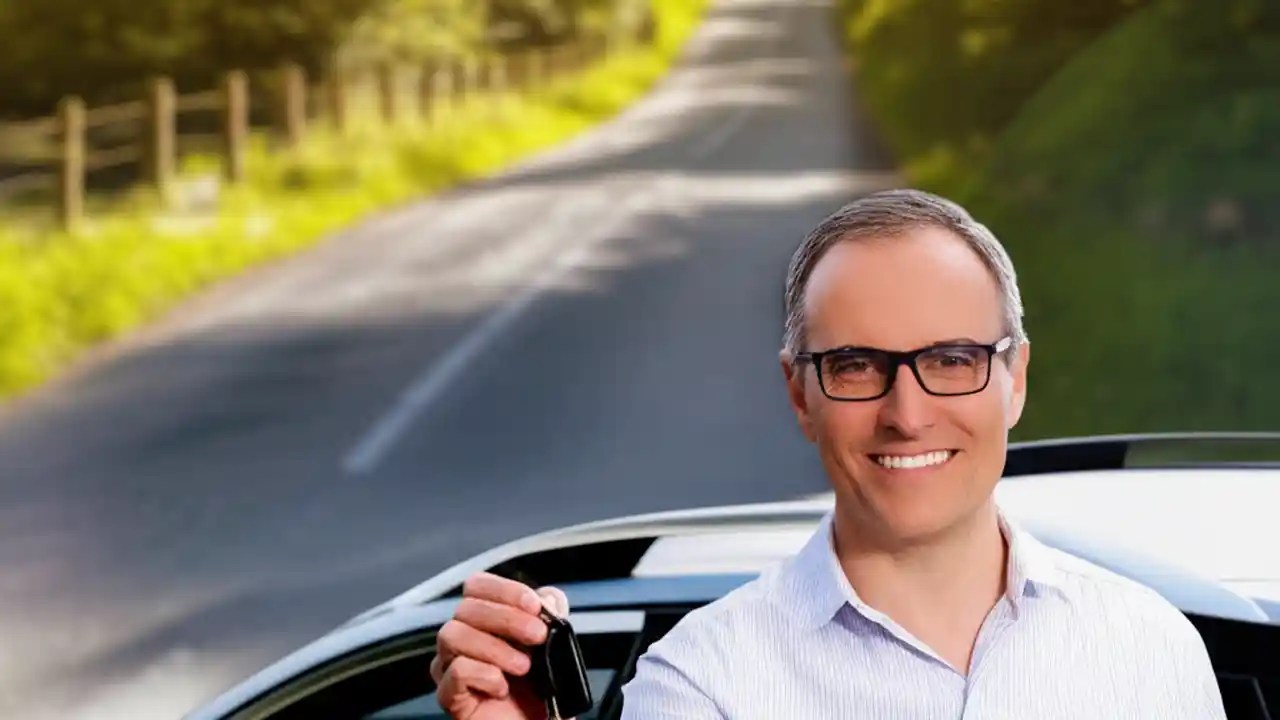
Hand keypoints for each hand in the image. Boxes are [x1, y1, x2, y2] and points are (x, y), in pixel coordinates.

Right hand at [432, 571, 570, 719]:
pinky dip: (484, 675)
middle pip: (465, 607)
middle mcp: (461, 639)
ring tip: (523, 667)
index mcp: (483, 620)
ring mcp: (449, 667)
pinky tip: (502, 687)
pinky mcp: (449, 696)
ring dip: (495, 647)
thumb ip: (551, 613)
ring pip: (452, 634)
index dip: (504, 590)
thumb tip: (546, 597)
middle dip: (508, 618)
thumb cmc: (539, 689)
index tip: (534, 605)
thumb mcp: (553, 643)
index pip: (476, 585)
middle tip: (537, 636)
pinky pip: (454, 672)